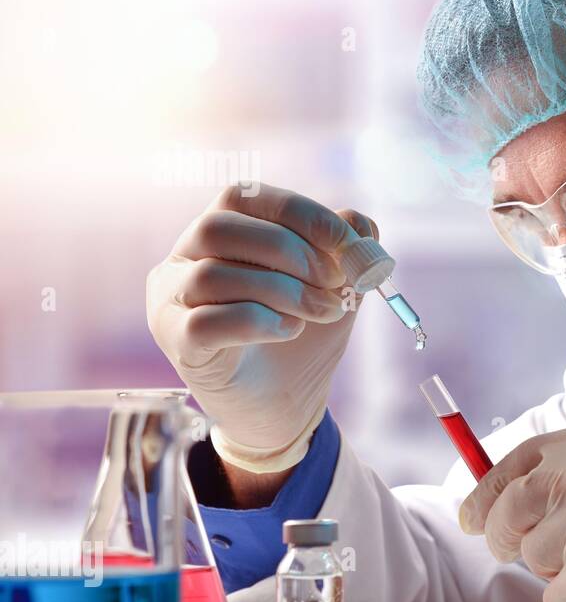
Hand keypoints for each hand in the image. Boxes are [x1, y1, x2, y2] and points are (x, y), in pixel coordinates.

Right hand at [146, 183, 375, 472]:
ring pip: (212, 274)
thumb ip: (344, 250)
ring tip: (324, 311)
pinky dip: (258, 322)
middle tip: (336, 282)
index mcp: (218, 232)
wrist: (283, 406)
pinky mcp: (174, 343)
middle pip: (218, 228)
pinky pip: (206, 323)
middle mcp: (182, 259)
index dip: (301, 213)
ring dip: (284, 291)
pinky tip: (288, 331)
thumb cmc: (301, 337)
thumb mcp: (333, 286)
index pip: (245, 196)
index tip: (349, 242)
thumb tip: (360, 222)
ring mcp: (170, 301)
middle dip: (292, 252)